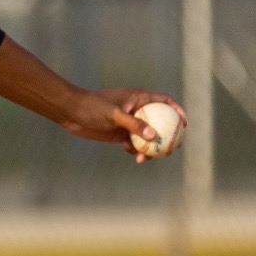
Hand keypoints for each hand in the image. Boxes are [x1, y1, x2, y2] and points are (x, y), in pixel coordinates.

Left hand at [63, 88, 180, 161]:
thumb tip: (153, 136)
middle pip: (159, 122)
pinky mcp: (119, 133)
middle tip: (172, 148)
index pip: (165, 102)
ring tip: (146, 157)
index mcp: (139, 98)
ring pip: (146, 136)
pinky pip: (133, 143)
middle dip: (167, 135)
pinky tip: (130, 153)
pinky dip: (134, 149)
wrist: (71, 112)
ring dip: (149, 147)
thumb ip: (134, 125)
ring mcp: (128, 122)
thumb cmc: (92, 107)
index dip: (177, 111)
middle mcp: (137, 109)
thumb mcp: (114, 115)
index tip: (184, 125)